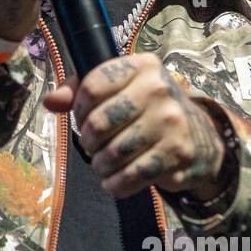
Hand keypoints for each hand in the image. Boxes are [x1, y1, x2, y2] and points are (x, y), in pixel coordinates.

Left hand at [42, 53, 226, 199]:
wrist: (199, 135)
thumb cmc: (147, 108)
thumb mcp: (119, 88)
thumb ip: (80, 90)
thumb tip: (50, 102)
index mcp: (142, 66)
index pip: (91, 87)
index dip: (79, 109)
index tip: (84, 118)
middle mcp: (159, 89)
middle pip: (99, 123)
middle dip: (88, 141)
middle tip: (92, 146)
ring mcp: (171, 121)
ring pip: (114, 153)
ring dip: (100, 165)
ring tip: (102, 164)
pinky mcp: (178, 153)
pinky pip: (133, 175)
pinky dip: (116, 184)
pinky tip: (113, 182)